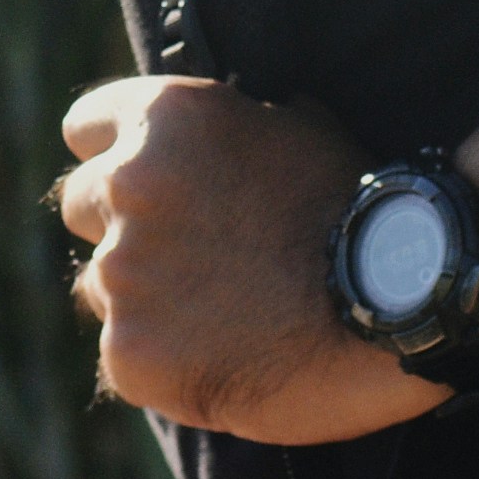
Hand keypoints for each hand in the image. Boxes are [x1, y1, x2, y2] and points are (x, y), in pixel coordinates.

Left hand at [53, 75, 446, 444]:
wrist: (397, 303)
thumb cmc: (357, 209)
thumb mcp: (293, 124)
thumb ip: (221, 127)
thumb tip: (203, 130)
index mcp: (160, 119)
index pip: (83, 129)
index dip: (114, 153)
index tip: (146, 181)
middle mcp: (126, 186)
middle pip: (81, 204)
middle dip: (125, 225)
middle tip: (192, 254)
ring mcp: (122, 273)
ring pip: (101, 285)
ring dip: (145, 297)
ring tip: (222, 312)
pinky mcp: (130, 353)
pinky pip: (125, 354)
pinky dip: (164, 360)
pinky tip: (224, 357)